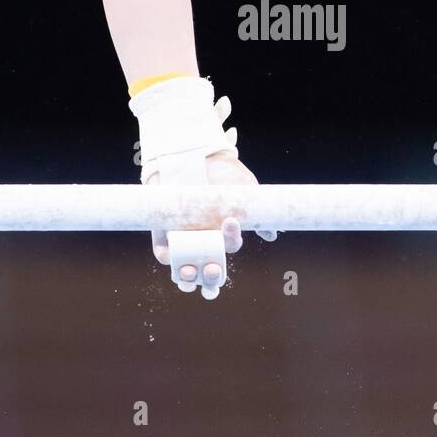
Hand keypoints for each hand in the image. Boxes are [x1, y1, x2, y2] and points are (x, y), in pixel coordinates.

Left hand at [147, 149, 265, 294]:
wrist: (193, 157)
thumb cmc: (222, 174)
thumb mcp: (242, 188)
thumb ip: (255, 209)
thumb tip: (272, 234)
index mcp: (225, 234)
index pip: (230, 245)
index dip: (232, 239)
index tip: (230, 221)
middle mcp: (206, 243)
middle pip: (209, 272)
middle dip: (211, 278)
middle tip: (212, 270)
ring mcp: (184, 241)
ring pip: (186, 271)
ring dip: (187, 279)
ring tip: (189, 272)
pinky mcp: (164, 235)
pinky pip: (164, 253)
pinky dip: (166, 257)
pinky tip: (168, 255)